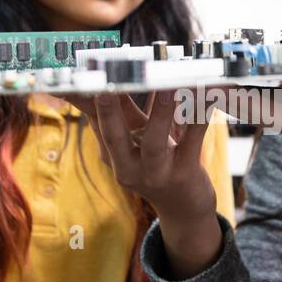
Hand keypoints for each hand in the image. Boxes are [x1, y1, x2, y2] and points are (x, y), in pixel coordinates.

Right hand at [70, 89, 218, 221]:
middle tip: (106, 82)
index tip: (74, 73)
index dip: (81, 96)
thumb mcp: (132, 142)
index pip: (93, 119)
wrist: (183, 209)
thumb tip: (100, 76)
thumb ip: (120, 111)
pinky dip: (199, 116)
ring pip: (155, 141)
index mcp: (111, 154)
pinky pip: (192, 140)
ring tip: (167, 84)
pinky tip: (207, 94)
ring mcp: (156, 173)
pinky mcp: (185, 173)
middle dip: (108, 108)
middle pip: (113, 136)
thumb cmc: (156, 165)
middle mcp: (127, 167)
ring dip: (161, 111)